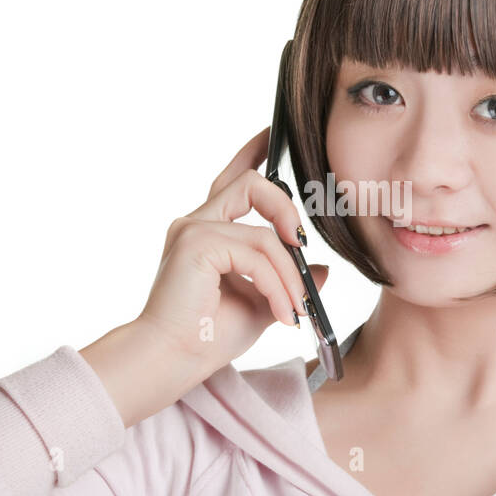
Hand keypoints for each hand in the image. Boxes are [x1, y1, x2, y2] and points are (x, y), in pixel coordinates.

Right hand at [136, 126, 329, 382]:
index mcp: (207, 232)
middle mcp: (196, 224)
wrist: (172, 362)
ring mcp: (193, 231)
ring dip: (288, 276)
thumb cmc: (206, 338)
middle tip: (305, 244)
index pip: (233, 180)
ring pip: (263, 233)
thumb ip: (288, 282)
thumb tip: (323, 271)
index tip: (274, 133)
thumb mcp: (262, 305)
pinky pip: (256, 254)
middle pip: (250, 185)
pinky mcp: (195, 245)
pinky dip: (276, 284)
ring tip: (293, 310)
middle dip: (286, 208)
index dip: (253, 152)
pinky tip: (280, 312)